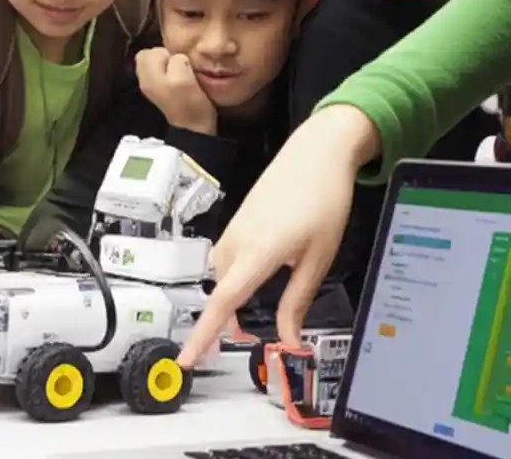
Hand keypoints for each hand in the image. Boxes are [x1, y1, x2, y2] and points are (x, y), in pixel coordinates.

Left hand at [135, 48, 216, 134]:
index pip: (151, 50)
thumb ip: (177, 60)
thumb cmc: (191, 103)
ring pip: (155, 64)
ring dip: (168, 64)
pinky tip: (180, 81)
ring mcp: (151, 86)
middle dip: (165, 56)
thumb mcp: (184, 77)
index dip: (168, 52)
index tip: (180, 62)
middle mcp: (144, 79)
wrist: (194, 129)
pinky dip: (169, 73)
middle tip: (180, 66)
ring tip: (181, 73)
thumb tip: (177, 57)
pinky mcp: (160, 91)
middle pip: (149, 55)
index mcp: (147, 75)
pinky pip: (161, 73)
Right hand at [177, 106, 377, 366]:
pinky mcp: (237, 222)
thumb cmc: (324, 200)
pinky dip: (234, 278)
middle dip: (225, 322)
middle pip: (221, 293)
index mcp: (258, 252)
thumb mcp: (319, 257)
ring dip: (232, 298)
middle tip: (245, 342)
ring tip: (252, 315)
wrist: (316, 152)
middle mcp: (238, 241)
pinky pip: (226, 259)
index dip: (203, 334)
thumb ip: (297, 300)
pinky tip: (257, 278)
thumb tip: (289, 339)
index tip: (186, 358)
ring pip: (222, 276)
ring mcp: (235, 229)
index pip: (224, 301)